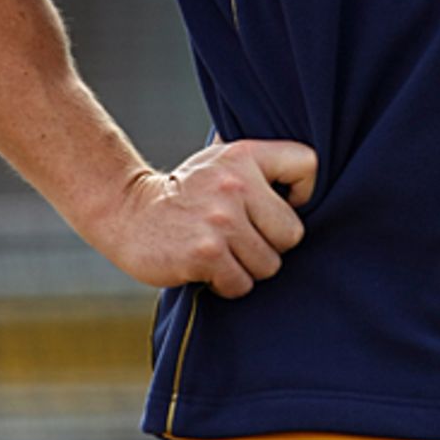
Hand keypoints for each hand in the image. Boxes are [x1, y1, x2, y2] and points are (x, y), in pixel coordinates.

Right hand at [102, 138, 318, 297]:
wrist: (128, 213)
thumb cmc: (186, 192)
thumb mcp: (220, 161)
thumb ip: (259, 163)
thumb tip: (311, 168)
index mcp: (245, 155)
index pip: (308, 164)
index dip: (303, 192)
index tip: (282, 204)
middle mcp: (236, 183)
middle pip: (293, 233)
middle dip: (270, 244)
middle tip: (240, 238)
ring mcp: (221, 219)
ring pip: (269, 264)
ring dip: (247, 268)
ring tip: (221, 251)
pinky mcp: (206, 253)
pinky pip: (242, 284)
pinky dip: (226, 284)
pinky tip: (206, 266)